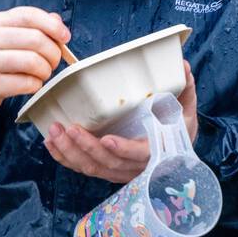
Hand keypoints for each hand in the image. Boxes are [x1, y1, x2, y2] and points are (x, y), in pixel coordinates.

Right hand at [0, 6, 70, 120]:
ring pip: (32, 62)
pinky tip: (32, 85)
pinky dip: (36, 85)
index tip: (65, 37)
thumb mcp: (3, 37)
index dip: (53, 26)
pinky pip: (25, 83)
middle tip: (53, 62)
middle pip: (35, 39)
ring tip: (42, 74)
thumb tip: (57, 21)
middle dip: (53, 53)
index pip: (29, 15)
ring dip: (45, 71)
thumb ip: (29, 26)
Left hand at [45, 60, 198, 183]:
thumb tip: (182, 65)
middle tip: (69, 128)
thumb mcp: (185, 110)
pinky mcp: (106, 170)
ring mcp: (119, 171)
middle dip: (86, 147)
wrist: (175, 154)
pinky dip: (65, 158)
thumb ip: (184, 88)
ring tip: (55, 132)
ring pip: (92, 168)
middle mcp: (136, 167)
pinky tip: (52, 144)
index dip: (124, 149)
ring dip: (70, 152)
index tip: (107, 140)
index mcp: (157, 151)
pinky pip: (83, 168)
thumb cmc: (178, 129)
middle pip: (108, 163)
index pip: (139, 155)